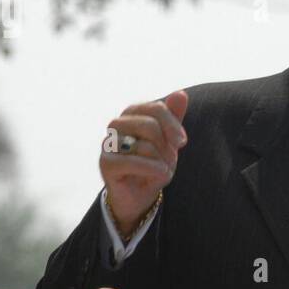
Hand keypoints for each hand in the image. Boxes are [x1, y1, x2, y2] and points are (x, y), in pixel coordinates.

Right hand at [99, 89, 188, 233]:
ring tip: (162, 169)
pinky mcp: (105, 163)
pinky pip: (135, 162)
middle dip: (167, 146)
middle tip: (171, 159)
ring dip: (162, 162)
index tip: (182, 142)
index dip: (173, 125)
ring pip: (144, 146)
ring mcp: (108, 143)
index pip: (156, 108)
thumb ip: (173, 117)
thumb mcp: (169, 140)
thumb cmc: (155, 162)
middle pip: (150, 125)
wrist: (140, 194)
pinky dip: (153, 170)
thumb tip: (180, 93)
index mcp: (132, 113)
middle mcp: (116, 124)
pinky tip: (158, 176)